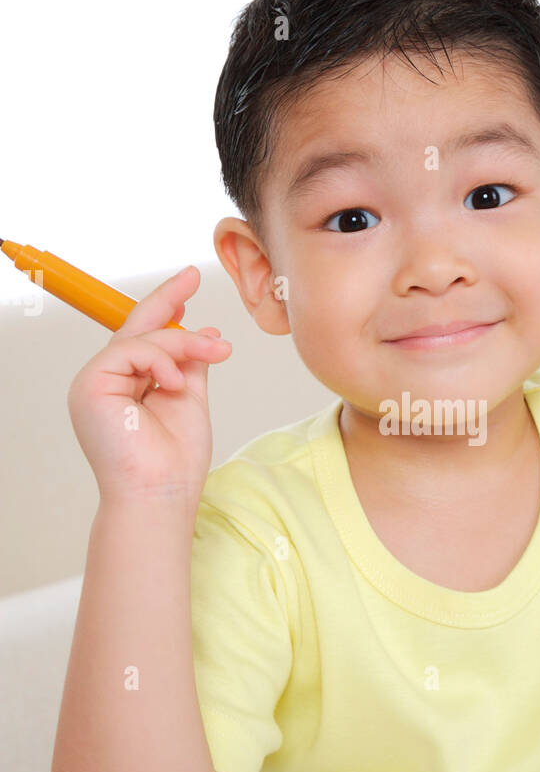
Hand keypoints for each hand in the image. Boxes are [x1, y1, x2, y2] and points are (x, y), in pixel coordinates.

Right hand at [67, 265, 231, 505]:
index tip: (189, 284)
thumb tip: (204, 329)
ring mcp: (94, 383)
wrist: (160, 494)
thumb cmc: (174, 461)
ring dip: (183, 342)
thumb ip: (191, 364)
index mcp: (126, 386)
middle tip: (192, 277)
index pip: (143, 338)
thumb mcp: (190, 399)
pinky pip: (131, 351)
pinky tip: (177, 382)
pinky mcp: (91, 386)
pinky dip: (162, 360)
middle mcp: (106, 382)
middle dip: (167, 301)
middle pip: (135, 330)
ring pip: (141, 339)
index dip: (164, 308)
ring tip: (217, 351)